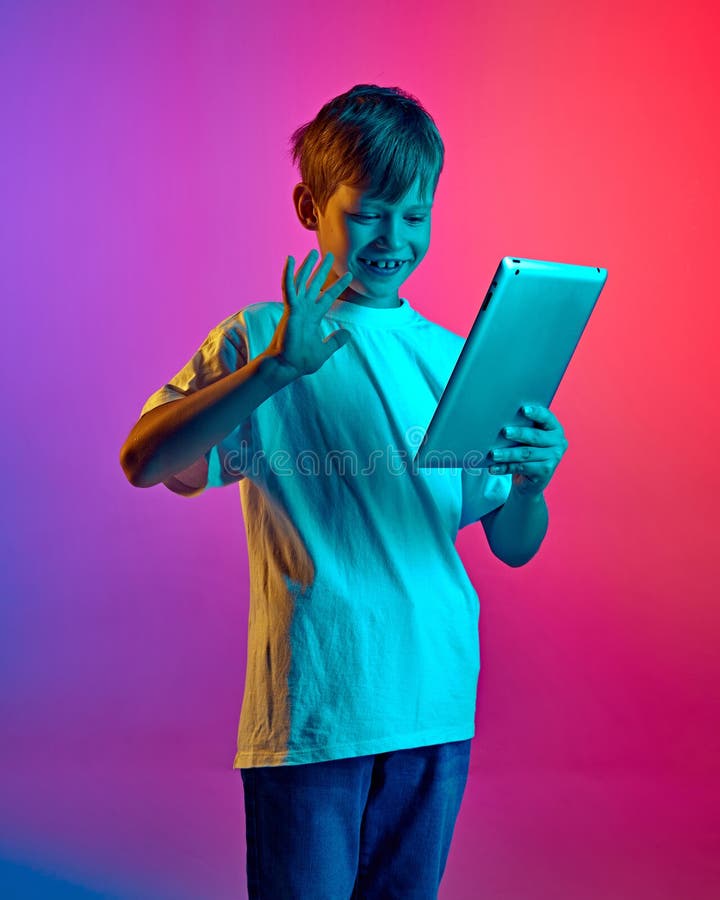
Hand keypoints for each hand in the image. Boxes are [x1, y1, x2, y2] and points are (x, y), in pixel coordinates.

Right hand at [263, 249, 353, 377]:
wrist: (287, 366)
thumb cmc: (301, 360)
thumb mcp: (324, 350)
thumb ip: (335, 341)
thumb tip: (348, 333)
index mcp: (312, 317)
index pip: (327, 296)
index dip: (338, 285)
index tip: (349, 275)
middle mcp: (304, 309)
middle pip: (314, 284)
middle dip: (321, 269)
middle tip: (328, 255)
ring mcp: (296, 308)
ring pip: (302, 281)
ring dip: (308, 266)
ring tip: (313, 252)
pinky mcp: (289, 309)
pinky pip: (288, 288)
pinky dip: (288, 273)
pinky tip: (290, 259)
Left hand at [487, 405, 567, 495]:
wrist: (531, 480)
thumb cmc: (527, 451)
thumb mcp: (528, 438)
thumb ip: (523, 427)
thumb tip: (500, 419)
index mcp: (555, 428)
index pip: (546, 418)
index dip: (535, 413)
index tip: (523, 409)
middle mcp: (558, 442)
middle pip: (536, 436)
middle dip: (519, 434)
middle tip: (504, 432)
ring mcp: (554, 458)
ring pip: (526, 454)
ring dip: (508, 454)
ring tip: (494, 453)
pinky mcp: (545, 472)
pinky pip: (522, 468)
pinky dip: (505, 468)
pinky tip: (493, 468)